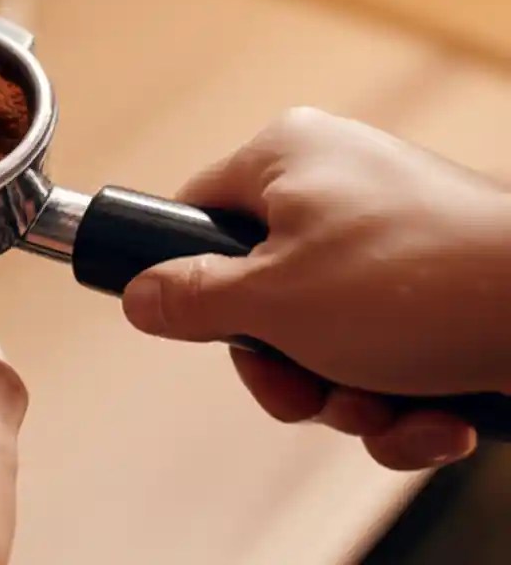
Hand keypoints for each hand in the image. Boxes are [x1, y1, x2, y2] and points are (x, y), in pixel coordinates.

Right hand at [121, 107, 510, 469]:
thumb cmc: (423, 282)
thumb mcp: (272, 300)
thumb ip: (190, 299)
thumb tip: (137, 297)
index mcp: (289, 158)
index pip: (199, 213)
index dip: (193, 281)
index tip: (210, 330)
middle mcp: (339, 188)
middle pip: (260, 294)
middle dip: (285, 368)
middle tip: (304, 393)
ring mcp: (393, 239)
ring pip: (324, 336)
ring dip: (345, 396)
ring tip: (383, 408)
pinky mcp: (439, 288)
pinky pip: (384, 349)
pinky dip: (401, 398)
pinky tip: (433, 417)